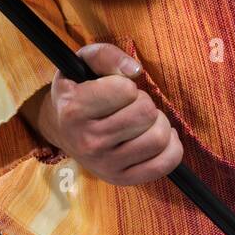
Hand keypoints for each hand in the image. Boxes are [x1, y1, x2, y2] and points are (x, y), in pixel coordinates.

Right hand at [40, 42, 182, 184]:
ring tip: (143, 121)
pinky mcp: (121, 179)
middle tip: (130, 105)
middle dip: (144, 102)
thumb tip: (135, 71)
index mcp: (74, 110)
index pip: (125, 90)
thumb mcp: (82, 63)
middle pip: (146, 113)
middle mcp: (88, 141)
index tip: (114, 89)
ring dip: (158, 122)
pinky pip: (164, 164)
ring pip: (158, 138)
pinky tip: (158, 137)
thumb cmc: (79, 90)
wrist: (63, 130)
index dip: (126, 85)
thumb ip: (106, 55)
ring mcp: (105, 164)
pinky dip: (171, 147)